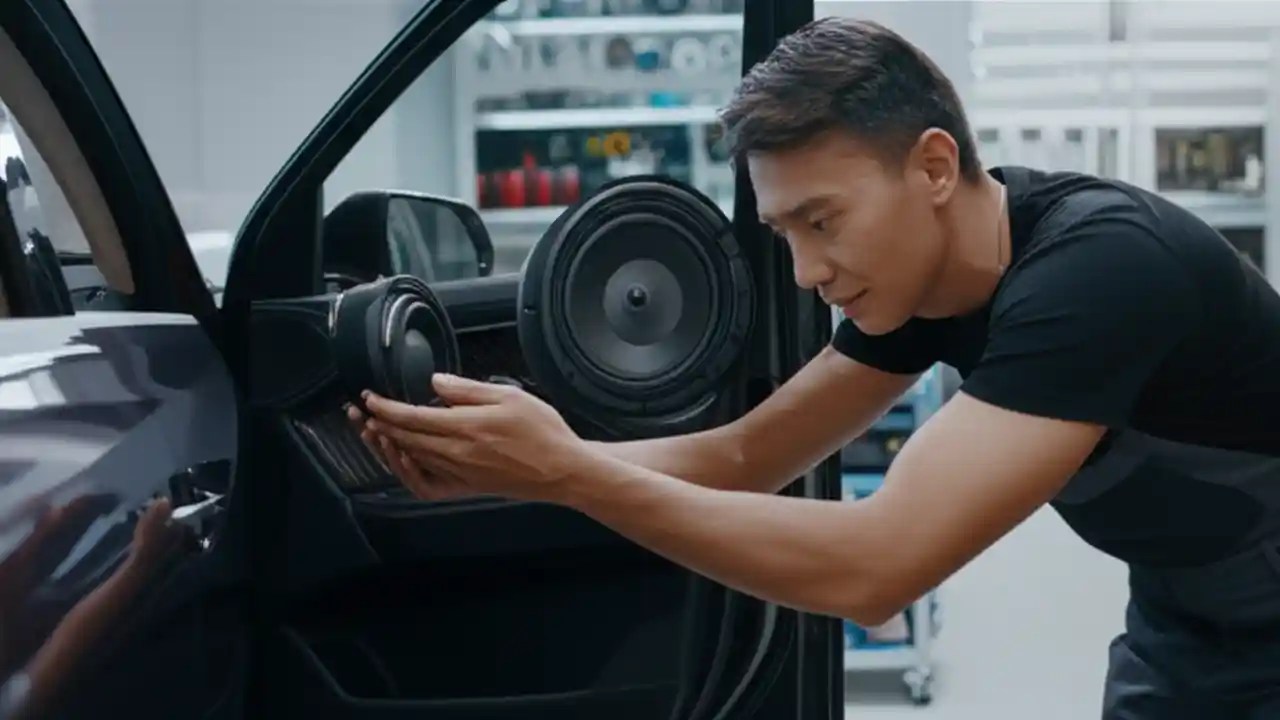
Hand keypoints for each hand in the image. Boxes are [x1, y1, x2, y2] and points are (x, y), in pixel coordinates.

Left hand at [359, 374, 592, 503]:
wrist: (562, 471)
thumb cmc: (542, 432)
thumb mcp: (509, 396)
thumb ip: (467, 389)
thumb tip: (435, 383)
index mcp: (465, 427)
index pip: (411, 417)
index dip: (385, 407)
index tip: (369, 397)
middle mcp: (456, 453)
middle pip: (404, 439)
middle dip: (377, 424)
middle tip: (359, 411)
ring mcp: (459, 474)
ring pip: (410, 459)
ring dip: (387, 445)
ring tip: (372, 431)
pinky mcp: (466, 487)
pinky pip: (426, 483)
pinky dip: (408, 472)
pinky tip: (404, 460)